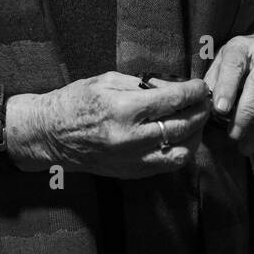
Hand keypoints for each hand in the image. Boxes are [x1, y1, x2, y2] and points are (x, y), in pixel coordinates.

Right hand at [34, 71, 212, 180]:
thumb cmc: (75, 102)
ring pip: (181, 152)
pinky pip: (167, 165)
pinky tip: (182, 138)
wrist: (49, 135)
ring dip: (196, 135)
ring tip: (196, 120)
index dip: (193, 91)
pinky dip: (181, 151)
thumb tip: (172, 87)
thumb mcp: (106, 81)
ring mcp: (131, 159)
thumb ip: (142, 84)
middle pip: (183, 125)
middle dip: (200, 110)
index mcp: (123, 109)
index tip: (200, 85)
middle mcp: (130, 138)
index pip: (173, 100)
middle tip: (204, 100)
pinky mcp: (131, 173)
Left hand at [204, 30, 253, 155]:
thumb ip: (212, 83)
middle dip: (246, 114)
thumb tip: (205, 107)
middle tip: (234, 135)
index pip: (234, 65)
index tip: (220, 110)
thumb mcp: (220, 62)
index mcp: (242, 47)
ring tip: (246, 147)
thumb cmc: (239, 61)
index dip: (227, 88)